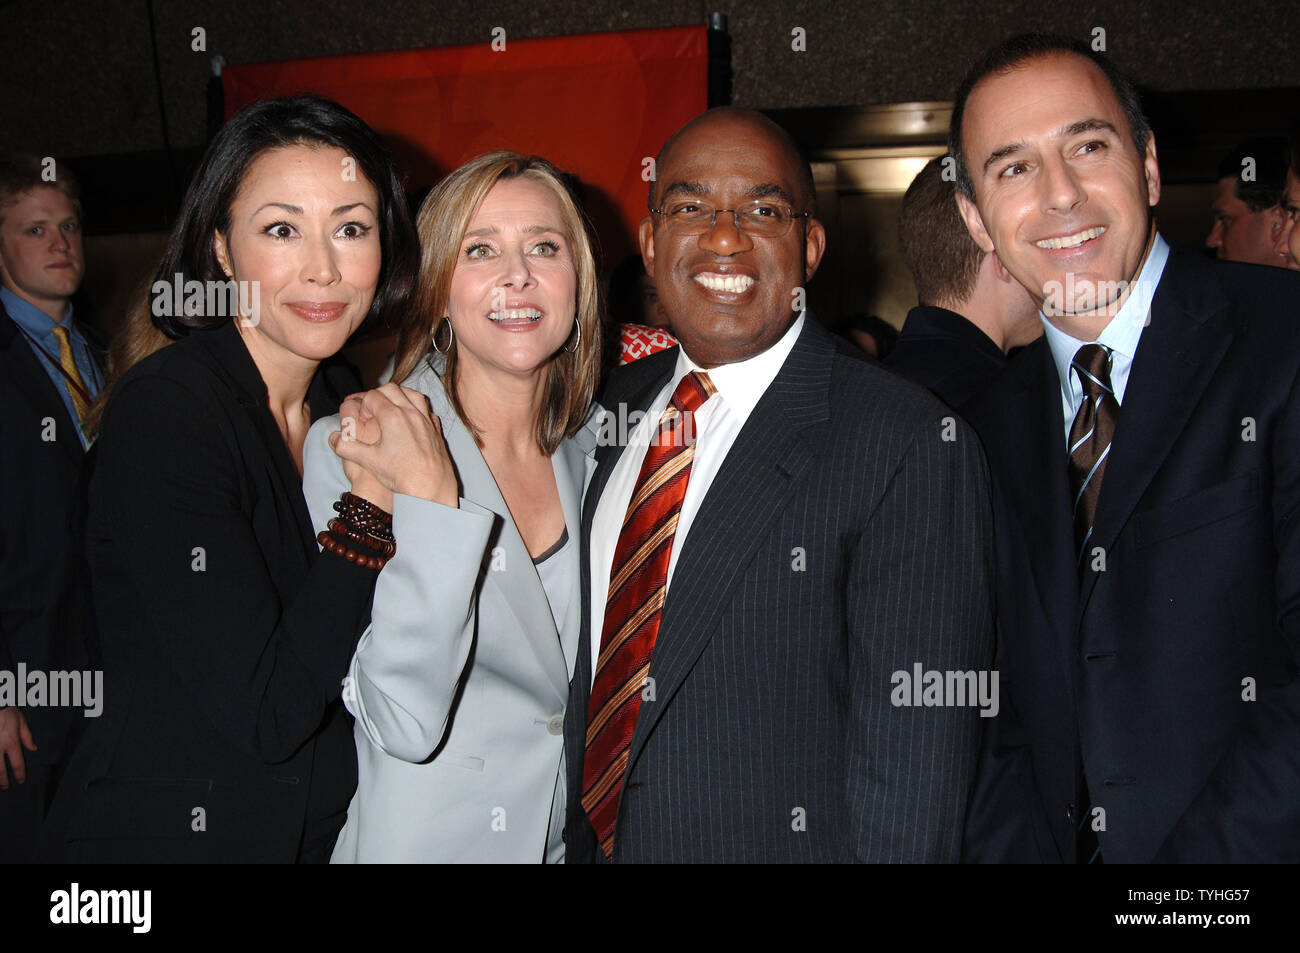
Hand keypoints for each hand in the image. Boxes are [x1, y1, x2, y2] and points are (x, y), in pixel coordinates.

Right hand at [0, 708, 35, 789]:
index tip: (21, 780)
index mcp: (11, 741)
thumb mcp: (21, 721)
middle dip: (3, 781)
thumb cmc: (6, 710)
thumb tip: (33, 749)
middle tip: (6, 786)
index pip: (17, 763)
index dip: (19, 774)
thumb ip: (27, 736)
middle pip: (0, 770)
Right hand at [329, 383, 458, 507]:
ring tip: (389, 409)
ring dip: (398, 396)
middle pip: (391, 389)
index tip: (361, 418)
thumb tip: (332, 438)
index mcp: (393, 416)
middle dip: (377, 395)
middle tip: (371, 410)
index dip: (362, 404)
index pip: (372, 396)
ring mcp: (426, 419)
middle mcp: (411, 413)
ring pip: (411, 393)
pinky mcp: (436, 429)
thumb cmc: (401, 475)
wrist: (431, 489)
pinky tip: (410, 420)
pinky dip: (416, 408)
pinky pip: (426, 409)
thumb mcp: (368, 461)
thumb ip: (346, 447)